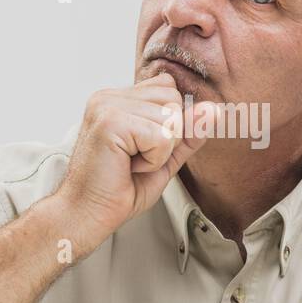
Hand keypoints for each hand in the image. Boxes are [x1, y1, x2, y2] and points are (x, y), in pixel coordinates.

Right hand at [56, 72, 215, 247]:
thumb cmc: (119, 189)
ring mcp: (107, 105)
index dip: (169, 124)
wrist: (87, 215)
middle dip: (167, 137)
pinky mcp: (111, 121)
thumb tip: (214, 109)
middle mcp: (109, 96)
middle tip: (135, 159)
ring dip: (160, 151)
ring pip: (171, 117)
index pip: (169, 88)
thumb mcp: (165, 158)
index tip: (141, 149)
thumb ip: (188, 133)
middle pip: (174, 99)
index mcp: (118, 98)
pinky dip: (154, 159)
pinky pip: (162, 135)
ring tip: (131, 163)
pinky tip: (128, 166)